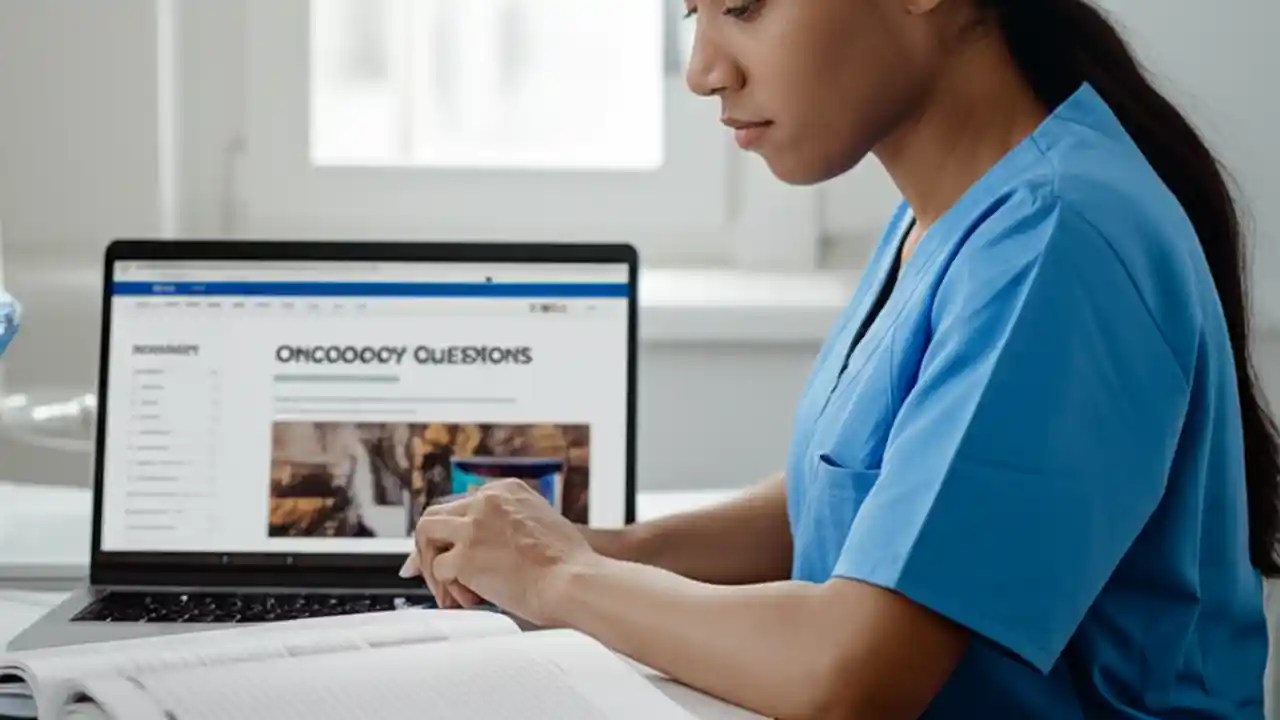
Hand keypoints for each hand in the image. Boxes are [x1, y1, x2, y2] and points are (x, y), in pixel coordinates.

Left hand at [399, 478, 597, 625]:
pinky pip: (439, 570)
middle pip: (438, 514)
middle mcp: (486, 501)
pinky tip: (469, 601)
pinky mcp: (465, 556)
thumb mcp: (541, 524)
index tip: (448, 547)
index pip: (463, 504)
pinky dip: (448, 589)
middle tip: (428, 568)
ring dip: (430, 564)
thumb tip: (485, 547)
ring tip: (447, 590)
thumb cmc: (568, 564)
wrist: (575, 581)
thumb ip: (509, 526)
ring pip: (426, 534)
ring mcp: (473, 527)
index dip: (453, 530)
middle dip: (429, 544)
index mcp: (506, 491)